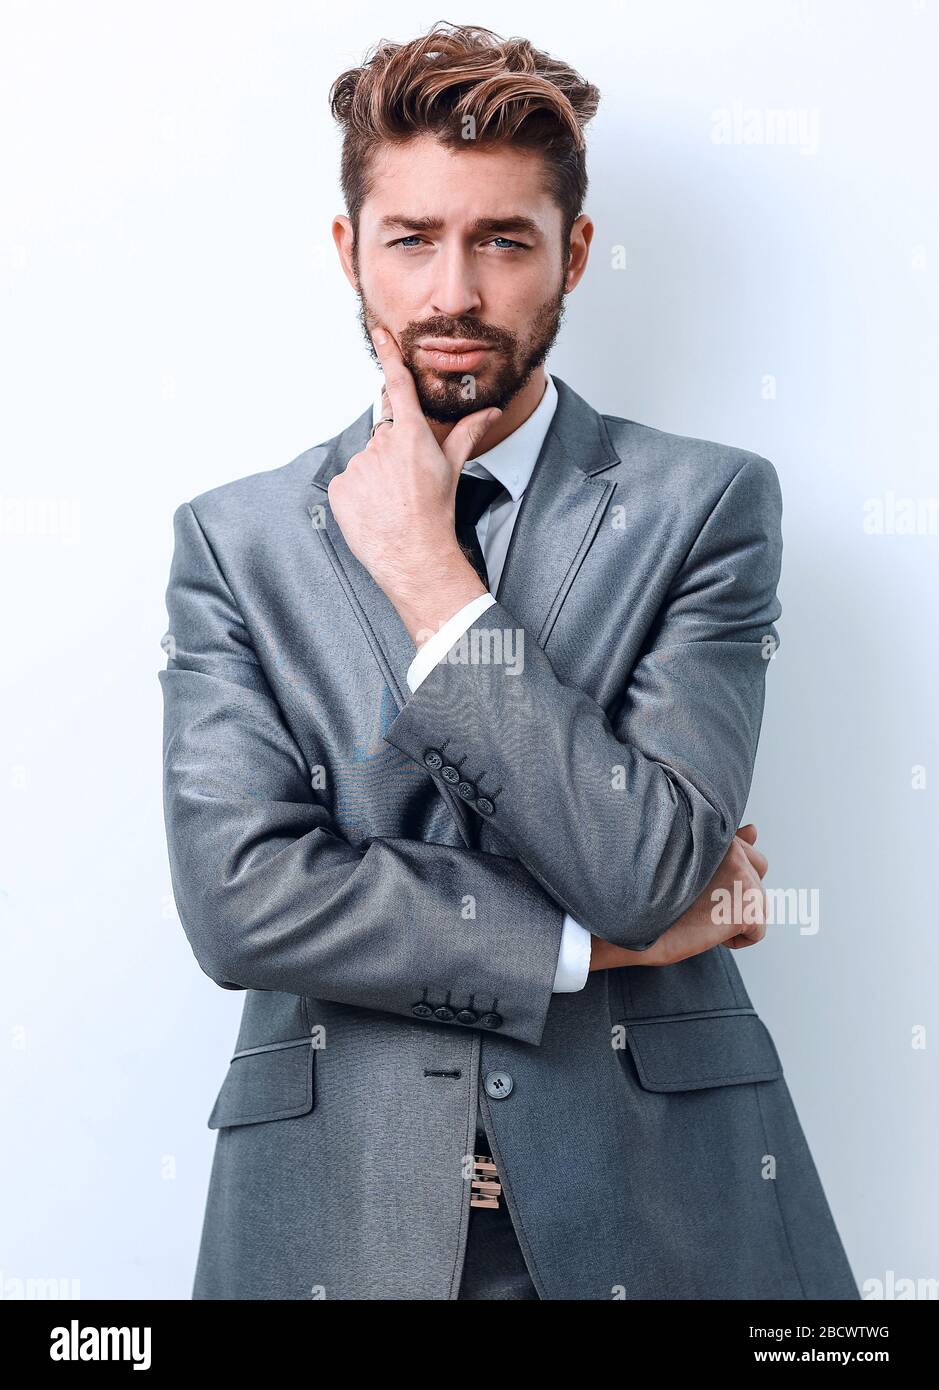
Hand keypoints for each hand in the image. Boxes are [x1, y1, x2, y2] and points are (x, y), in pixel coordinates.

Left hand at [326, 326, 499, 640]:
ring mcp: (359, 465)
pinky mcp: (341, 487)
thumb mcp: (453, 470)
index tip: (379, 335)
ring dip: (376, 477)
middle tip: (407, 484)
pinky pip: (349, 483)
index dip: (389, 357)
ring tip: (392, 502)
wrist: (414, 555)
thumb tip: (491, 412)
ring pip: (366, 462)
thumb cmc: (437, 514)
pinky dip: (359, 494)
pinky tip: (375, 511)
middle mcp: (382, 444)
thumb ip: (467, 434)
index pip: (398, 386)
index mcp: (412, 435)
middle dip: (393, 455)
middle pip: (384, 437)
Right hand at [589, 823, 768, 969]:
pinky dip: (735, 940)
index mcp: (713, 832)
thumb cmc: (651, 892)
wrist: (630, 922)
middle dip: (735, 892)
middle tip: (696, 902)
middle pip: (757, 873)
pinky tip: (705, 931)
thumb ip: (724, 846)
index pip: (745, 850)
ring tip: (698, 915)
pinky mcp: (747, 905)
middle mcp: (732, 847)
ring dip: (732, 915)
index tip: (698, 886)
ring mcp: (742, 875)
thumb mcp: (690, 862)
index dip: (725, 876)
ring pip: (758, 903)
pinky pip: (757, 931)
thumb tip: (754, 830)